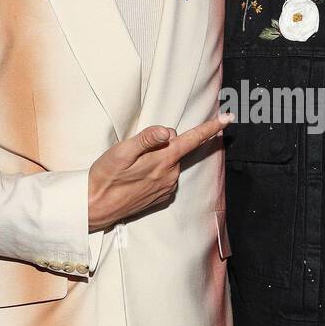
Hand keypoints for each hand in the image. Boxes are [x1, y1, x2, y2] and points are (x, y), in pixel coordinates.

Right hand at [88, 112, 233, 231]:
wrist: (96, 207)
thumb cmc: (106, 177)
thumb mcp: (121, 152)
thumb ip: (146, 139)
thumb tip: (167, 131)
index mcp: (163, 161)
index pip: (192, 140)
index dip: (210, 128)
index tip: (228, 118)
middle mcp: (170, 176)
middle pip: (177, 149)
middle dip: (163, 145)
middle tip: (135, 152)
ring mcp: (167, 188)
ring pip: (170, 163)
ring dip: (157, 160)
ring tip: (132, 168)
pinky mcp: (161, 198)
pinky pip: (164, 177)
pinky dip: (154, 173)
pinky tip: (136, 178)